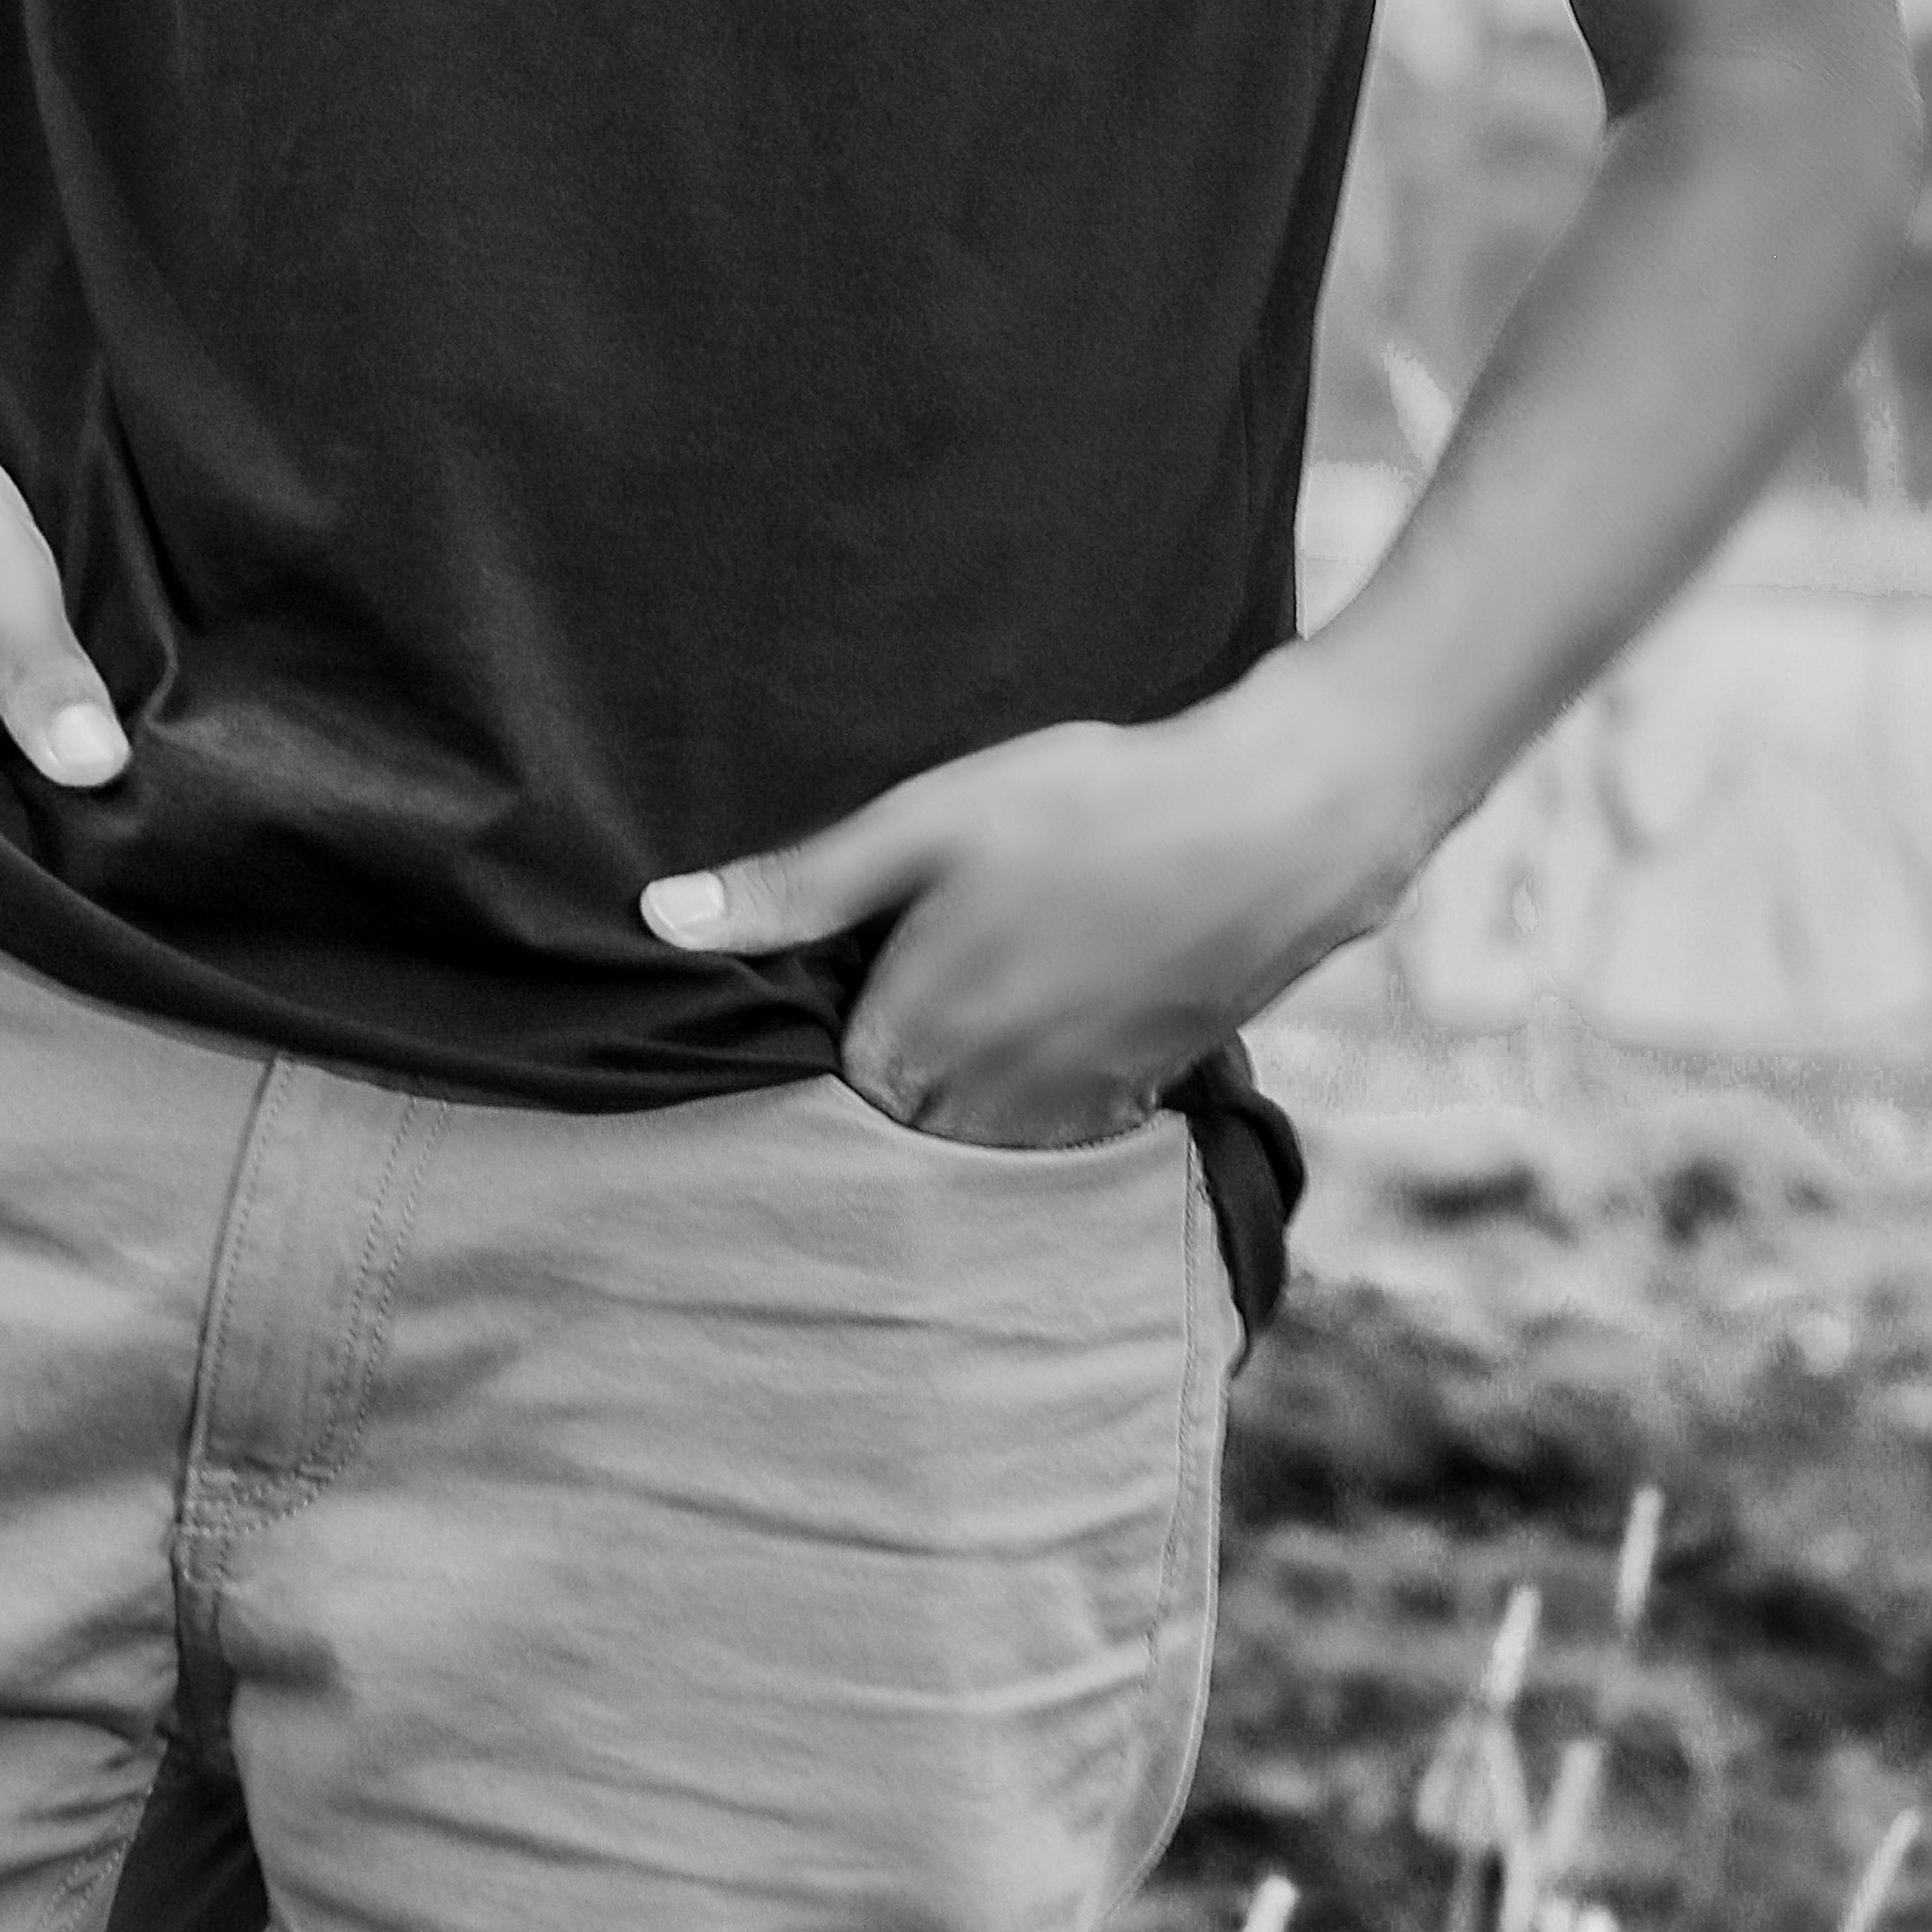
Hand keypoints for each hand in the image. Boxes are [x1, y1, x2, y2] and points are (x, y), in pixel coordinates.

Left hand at [639, 686, 1374, 1149]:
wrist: (1274, 824)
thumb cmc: (1088, 807)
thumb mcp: (923, 825)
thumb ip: (796, 890)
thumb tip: (657, 920)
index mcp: (909, 1049)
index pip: (819, 1075)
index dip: (831, 1008)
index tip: (856, 948)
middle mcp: (980, 1112)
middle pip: (895, 1113)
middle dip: (892, 1054)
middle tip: (930, 949)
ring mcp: (1065, 1118)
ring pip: (976, 1124)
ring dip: (970, 1074)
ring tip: (998, 969)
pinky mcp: (1135, 1101)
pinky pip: (1056, 1122)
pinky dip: (1045, 1078)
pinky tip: (1064, 993)